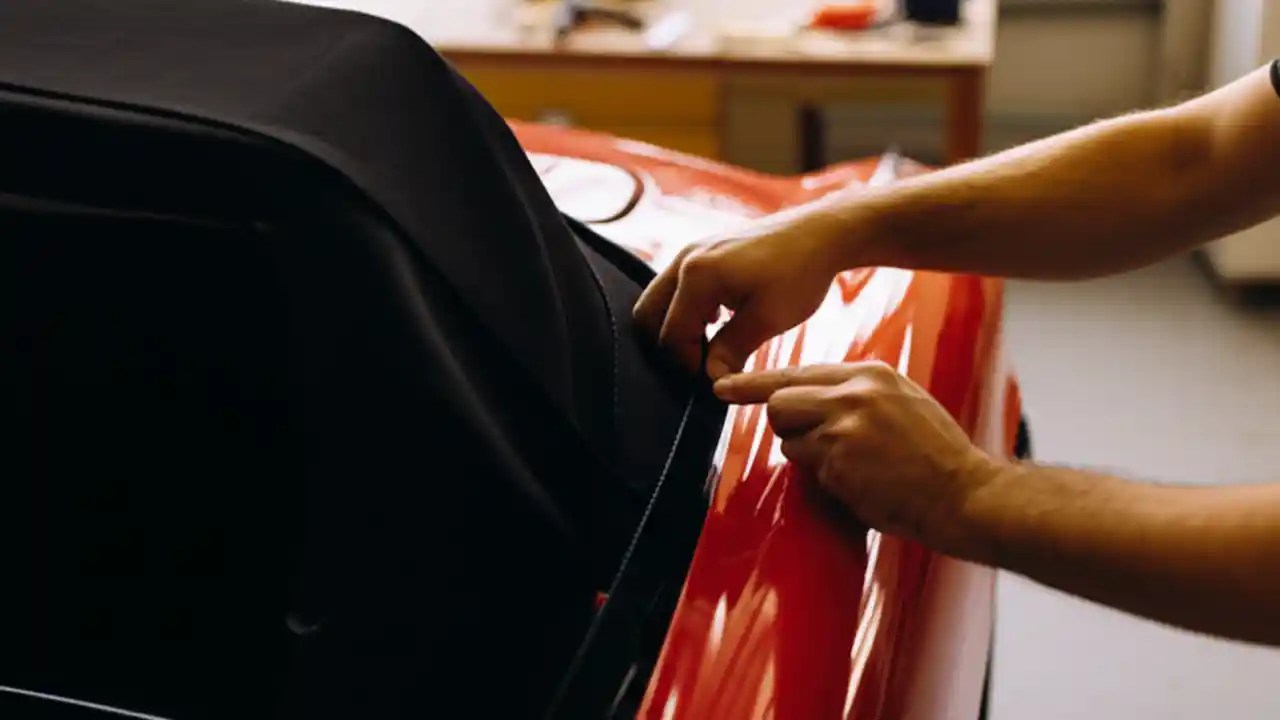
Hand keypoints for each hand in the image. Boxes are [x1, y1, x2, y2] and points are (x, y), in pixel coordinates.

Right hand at [632, 208, 841, 379]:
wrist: (821, 232)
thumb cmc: (800, 272)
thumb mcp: (768, 319)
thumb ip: (732, 350)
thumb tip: (710, 378)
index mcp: (696, 276)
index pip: (670, 334)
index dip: (687, 364)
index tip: (711, 378)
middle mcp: (685, 260)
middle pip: (648, 314)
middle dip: (670, 346)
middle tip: (700, 365)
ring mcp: (692, 251)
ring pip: (659, 299)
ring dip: (677, 326)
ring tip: (711, 345)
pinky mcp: (704, 250)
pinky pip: (676, 286)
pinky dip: (685, 308)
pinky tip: (718, 320)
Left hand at [714, 362, 1005, 555]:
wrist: (965, 493)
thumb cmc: (935, 455)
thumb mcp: (902, 401)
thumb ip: (857, 394)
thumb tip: (811, 400)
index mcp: (870, 373)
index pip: (798, 372)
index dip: (756, 382)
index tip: (723, 385)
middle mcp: (854, 392)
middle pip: (779, 401)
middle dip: (786, 425)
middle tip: (817, 444)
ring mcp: (844, 426)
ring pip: (789, 438)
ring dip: (809, 457)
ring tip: (855, 466)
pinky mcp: (839, 461)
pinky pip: (808, 469)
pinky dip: (828, 480)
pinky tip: (864, 482)